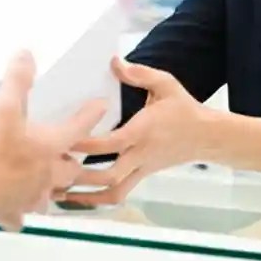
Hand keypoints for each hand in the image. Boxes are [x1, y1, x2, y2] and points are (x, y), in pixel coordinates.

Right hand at [0, 51, 107, 231]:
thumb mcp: (2, 107)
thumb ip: (17, 81)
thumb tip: (27, 54)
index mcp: (50, 147)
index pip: (78, 129)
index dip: (90, 115)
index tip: (101, 106)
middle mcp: (47, 176)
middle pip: (70, 171)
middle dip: (74, 162)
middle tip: (72, 155)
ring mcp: (29, 198)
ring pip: (49, 195)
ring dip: (52, 188)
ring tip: (47, 183)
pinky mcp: (10, 213)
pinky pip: (19, 215)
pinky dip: (19, 212)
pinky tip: (14, 211)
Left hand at [64, 58, 206, 206]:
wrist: (207, 136)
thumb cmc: (183, 108)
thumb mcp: (165, 84)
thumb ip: (139, 73)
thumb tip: (114, 61)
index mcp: (143, 131)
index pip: (111, 143)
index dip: (86, 144)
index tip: (62, 140)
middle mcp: (140, 154)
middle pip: (109, 174)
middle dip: (81, 176)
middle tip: (54, 170)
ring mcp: (142, 169)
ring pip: (114, 191)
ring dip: (88, 196)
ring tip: (60, 193)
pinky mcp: (142, 176)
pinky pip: (120, 193)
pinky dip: (100, 199)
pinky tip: (80, 198)